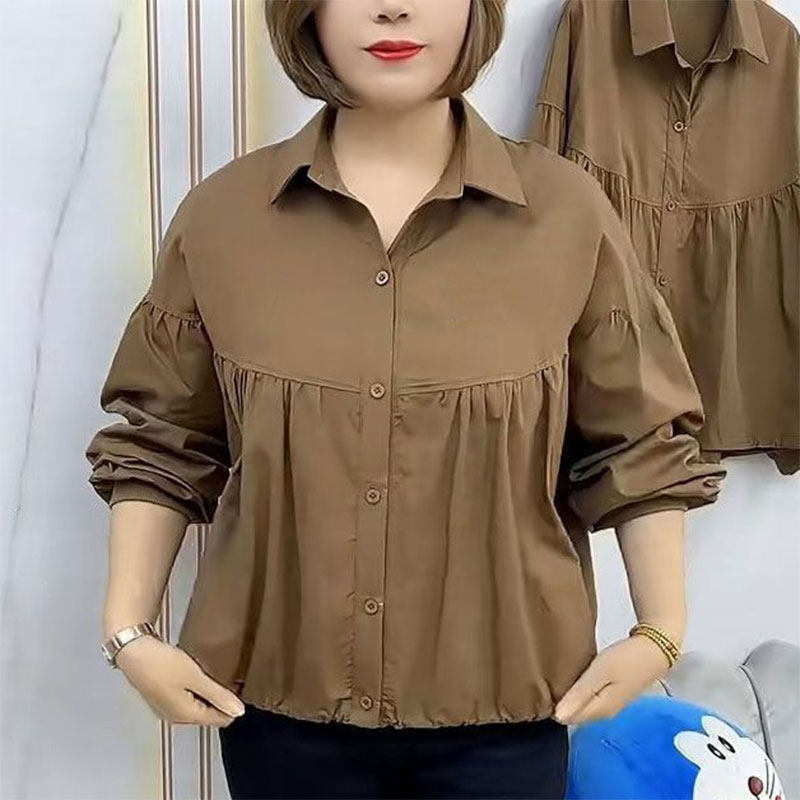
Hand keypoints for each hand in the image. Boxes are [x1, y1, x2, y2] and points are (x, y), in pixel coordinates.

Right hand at [115, 635, 246, 726]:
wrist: (133, 650)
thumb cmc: (163, 664)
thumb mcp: (195, 677)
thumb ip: (217, 695)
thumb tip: (240, 712)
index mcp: (185, 716)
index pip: (219, 720)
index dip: (232, 706)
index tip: (243, 688)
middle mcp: (176, 716)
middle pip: (208, 714)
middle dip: (221, 701)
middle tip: (234, 680)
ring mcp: (167, 707)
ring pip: (198, 705)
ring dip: (209, 694)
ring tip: (220, 676)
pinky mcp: (163, 695)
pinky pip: (188, 697)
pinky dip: (197, 689)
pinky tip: (201, 675)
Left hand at [552, 634, 671, 724]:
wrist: (655, 649)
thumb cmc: (626, 659)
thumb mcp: (599, 673)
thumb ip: (579, 695)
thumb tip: (558, 717)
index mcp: (601, 710)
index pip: (570, 717)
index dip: (555, 706)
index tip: (542, 690)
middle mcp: (606, 712)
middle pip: (576, 712)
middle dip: (561, 702)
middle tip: (545, 683)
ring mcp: (612, 703)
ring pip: (584, 704)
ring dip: (571, 695)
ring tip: (554, 680)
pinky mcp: (615, 693)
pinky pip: (591, 696)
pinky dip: (581, 690)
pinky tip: (573, 678)